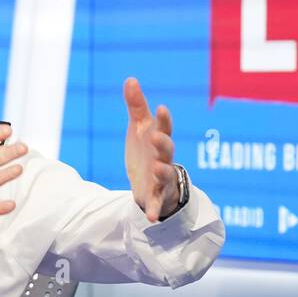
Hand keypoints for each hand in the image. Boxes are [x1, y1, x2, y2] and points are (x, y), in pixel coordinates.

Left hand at [123, 77, 178, 221]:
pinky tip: (150, 217)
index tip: (161, 108)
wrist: (149, 181)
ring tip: (156, 167)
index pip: (163, 128)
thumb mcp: (139, 128)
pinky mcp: (156, 197)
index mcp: (158, 140)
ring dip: (162, 171)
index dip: (163, 119)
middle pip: (167, 150)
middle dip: (163, 143)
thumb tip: (131, 79)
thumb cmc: (146, 150)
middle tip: (156, 136)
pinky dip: (154, 210)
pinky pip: (157, 205)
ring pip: (165, 175)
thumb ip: (136, 106)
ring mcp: (162, 179)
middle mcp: (164, 159)